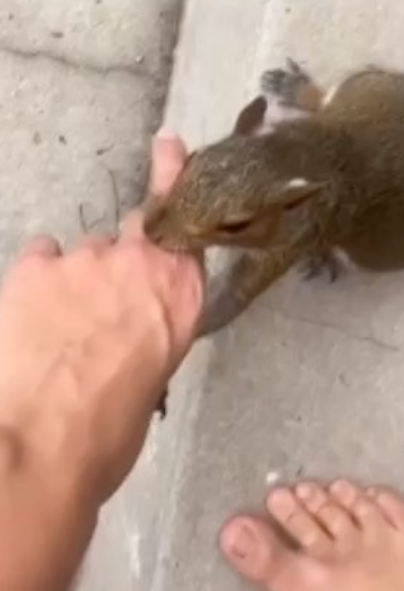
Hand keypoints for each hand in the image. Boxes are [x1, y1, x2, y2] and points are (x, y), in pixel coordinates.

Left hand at [0, 133, 202, 502]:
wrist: (41, 446)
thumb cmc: (107, 433)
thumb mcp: (151, 381)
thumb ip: (146, 337)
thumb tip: (123, 339)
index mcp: (183, 296)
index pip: (186, 222)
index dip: (174, 179)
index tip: (168, 145)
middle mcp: (140, 266)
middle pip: (131, 233)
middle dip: (120, 256)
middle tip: (103, 302)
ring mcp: (85, 262)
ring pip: (80, 254)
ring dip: (73, 280)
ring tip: (59, 329)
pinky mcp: (33, 270)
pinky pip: (39, 259)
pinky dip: (36, 281)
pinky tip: (30, 316)